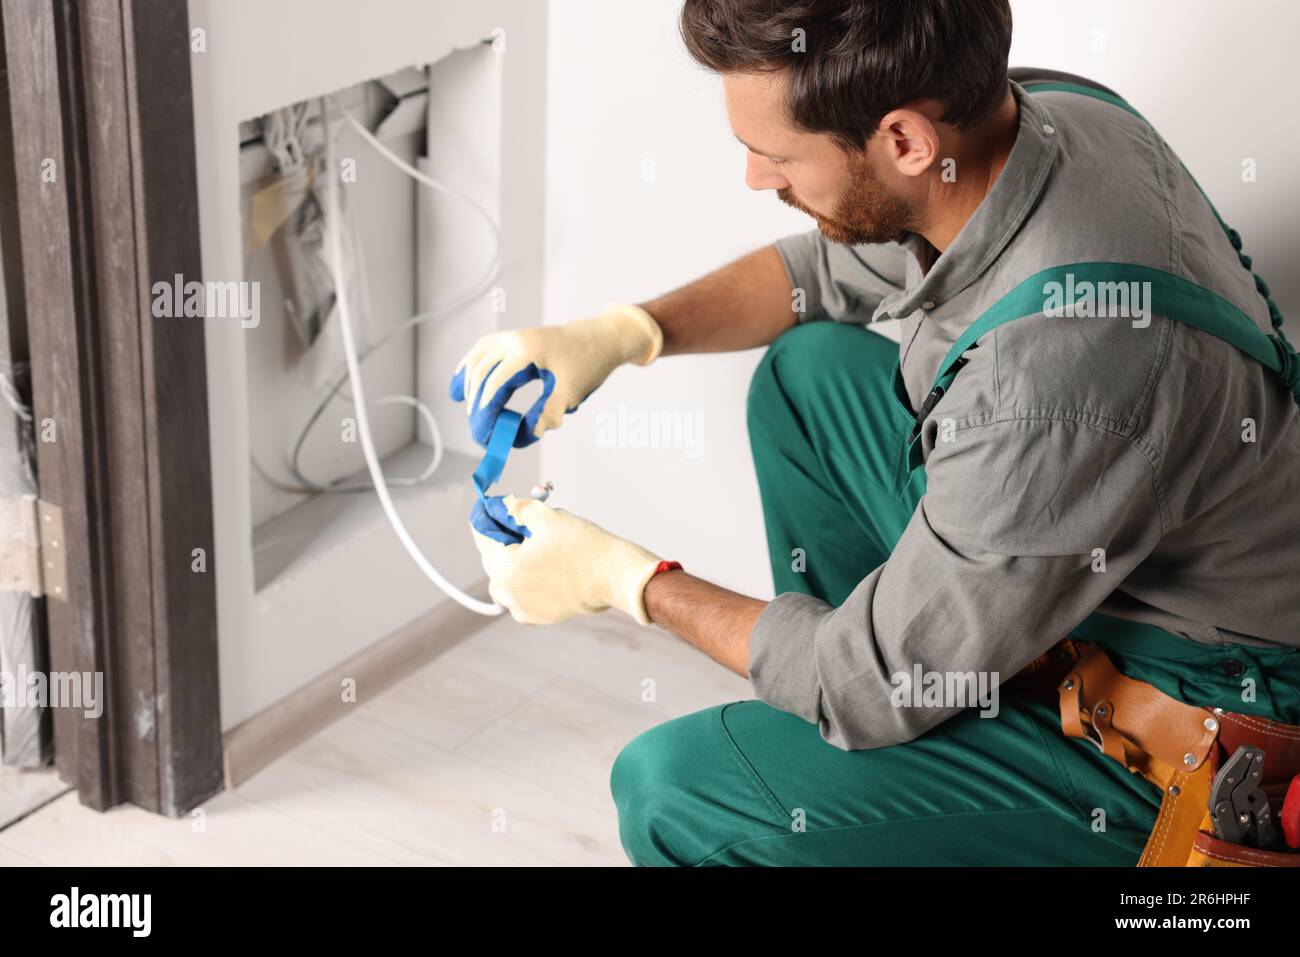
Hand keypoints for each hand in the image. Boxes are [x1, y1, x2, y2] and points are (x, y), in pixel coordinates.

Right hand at [449, 304, 662, 446]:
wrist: (601, 338)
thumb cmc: (588, 366)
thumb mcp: (568, 397)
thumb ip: (541, 418)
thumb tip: (515, 439)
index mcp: (526, 352)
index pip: (494, 386)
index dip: (485, 415)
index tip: (485, 439)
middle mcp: (513, 340)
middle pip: (480, 373)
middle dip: (475, 405)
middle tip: (479, 432)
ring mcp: (511, 336)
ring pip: (476, 359)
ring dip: (467, 385)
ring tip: (464, 408)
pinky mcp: (513, 338)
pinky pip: (482, 351)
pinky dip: (470, 367)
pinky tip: (462, 381)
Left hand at [470, 494, 661, 624]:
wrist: (614, 576)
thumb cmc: (583, 547)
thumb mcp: (545, 517)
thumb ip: (516, 509)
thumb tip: (502, 506)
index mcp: (504, 568)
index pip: (482, 536)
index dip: (486, 516)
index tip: (492, 505)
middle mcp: (508, 592)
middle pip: (492, 558)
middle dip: (501, 538)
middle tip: (518, 520)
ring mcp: (523, 607)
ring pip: (504, 578)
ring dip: (511, 560)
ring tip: (533, 544)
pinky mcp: (538, 615)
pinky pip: (520, 594)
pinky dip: (524, 579)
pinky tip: (542, 565)